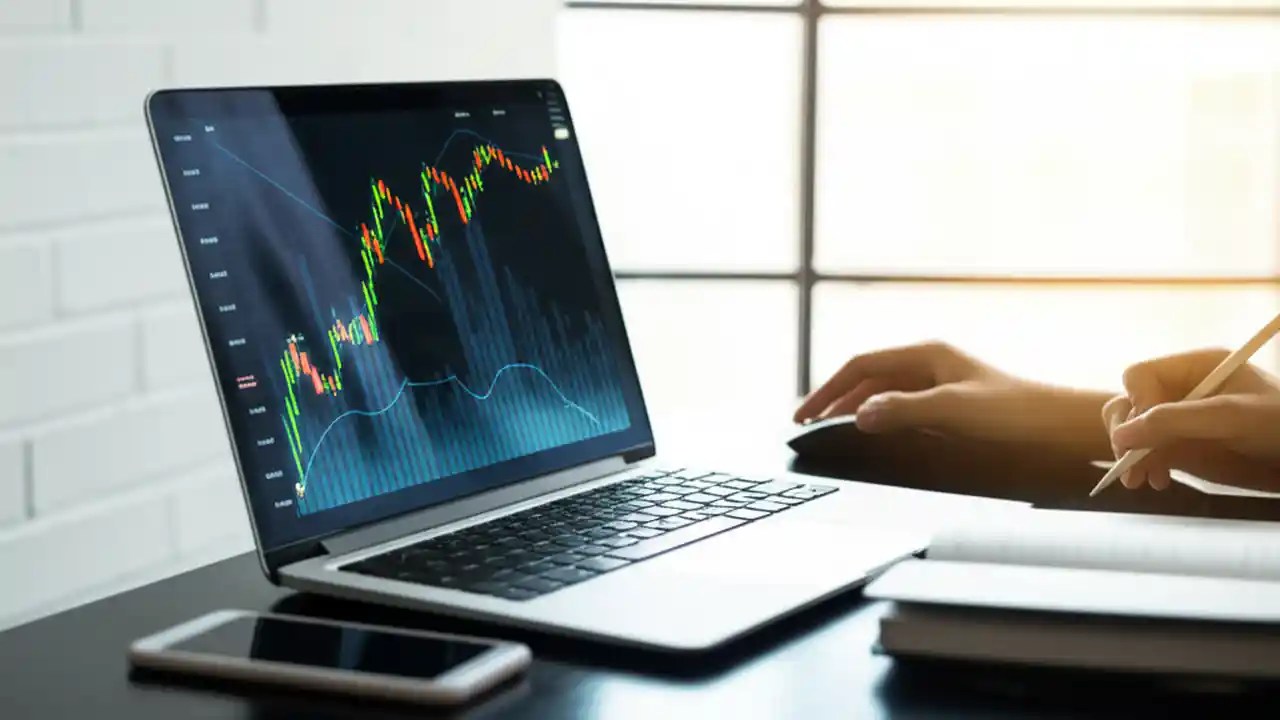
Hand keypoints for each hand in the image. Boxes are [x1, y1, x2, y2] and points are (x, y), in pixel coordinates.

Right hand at [794, 341, 1111, 452]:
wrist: (1062, 427)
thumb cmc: (1016, 414)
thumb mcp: (955, 410)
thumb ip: (905, 410)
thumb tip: (860, 416)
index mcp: (927, 354)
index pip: (860, 366)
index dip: (828, 389)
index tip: (804, 415)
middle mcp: (929, 364)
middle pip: (867, 379)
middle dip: (835, 400)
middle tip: (808, 427)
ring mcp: (938, 383)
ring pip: (881, 394)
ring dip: (854, 411)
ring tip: (830, 432)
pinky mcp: (947, 405)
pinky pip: (899, 408)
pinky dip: (876, 420)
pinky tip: (871, 436)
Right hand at [1103, 349, 1279, 491]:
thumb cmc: (1278, 427)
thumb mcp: (1230, 417)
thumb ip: (1174, 421)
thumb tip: (1121, 435)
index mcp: (1195, 367)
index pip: (1141, 377)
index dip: (1138, 404)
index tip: (1147, 434)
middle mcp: (1183, 390)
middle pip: (1130, 402)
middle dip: (1127, 433)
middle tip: (1129, 464)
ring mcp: (1182, 420)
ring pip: (1134, 429)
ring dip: (1131, 454)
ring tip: (1141, 481)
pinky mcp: (1185, 446)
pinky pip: (1149, 451)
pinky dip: (1145, 466)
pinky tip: (1158, 481)